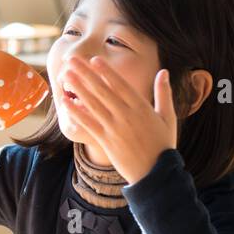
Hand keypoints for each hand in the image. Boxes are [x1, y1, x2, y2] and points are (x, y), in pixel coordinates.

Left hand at [61, 55, 176, 184]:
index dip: (106, 71)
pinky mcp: (106, 141)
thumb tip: (163, 71)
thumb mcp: (168, 117)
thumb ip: (164, 93)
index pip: (121, 85)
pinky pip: (88, 124)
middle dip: (86, 73)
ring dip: (78, 88)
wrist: (156, 174)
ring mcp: (114, 128)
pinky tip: (65, 103)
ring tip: (66, 76)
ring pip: (93, 104)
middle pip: (102, 90)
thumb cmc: (163, 145)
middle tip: (72, 59)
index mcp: (141, 107)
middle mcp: (126, 115)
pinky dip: (76, 113)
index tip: (94, 60)